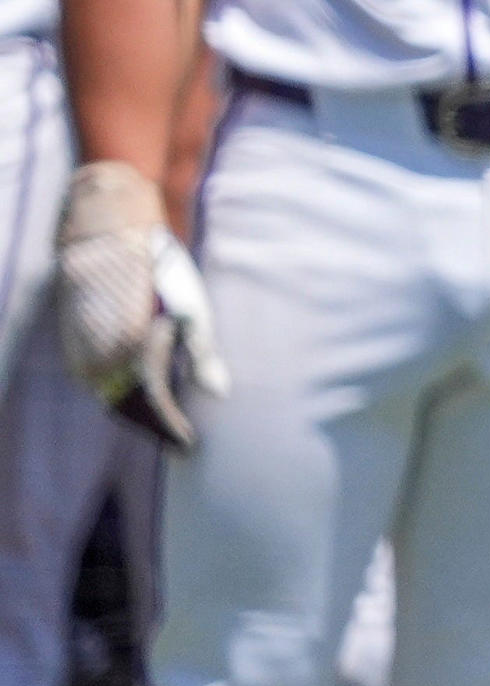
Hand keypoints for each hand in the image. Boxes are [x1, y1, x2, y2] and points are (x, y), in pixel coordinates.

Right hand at [57, 162, 224, 449]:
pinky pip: (95, 386)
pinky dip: (117, 399)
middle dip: (155, 429)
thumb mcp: (193, 311)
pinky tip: (138, 402)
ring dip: (135, 417)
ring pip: (108, 400)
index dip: (173, 430)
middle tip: (180, 444)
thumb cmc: (163, 273)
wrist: (111, 240)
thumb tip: (220, 394)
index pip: (154, 405)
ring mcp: (83, 353)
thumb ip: (202, 356)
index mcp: (136, 350)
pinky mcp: (73, 348)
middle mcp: (103, 357)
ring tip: (163, 428)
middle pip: (128, 410)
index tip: (191, 445)